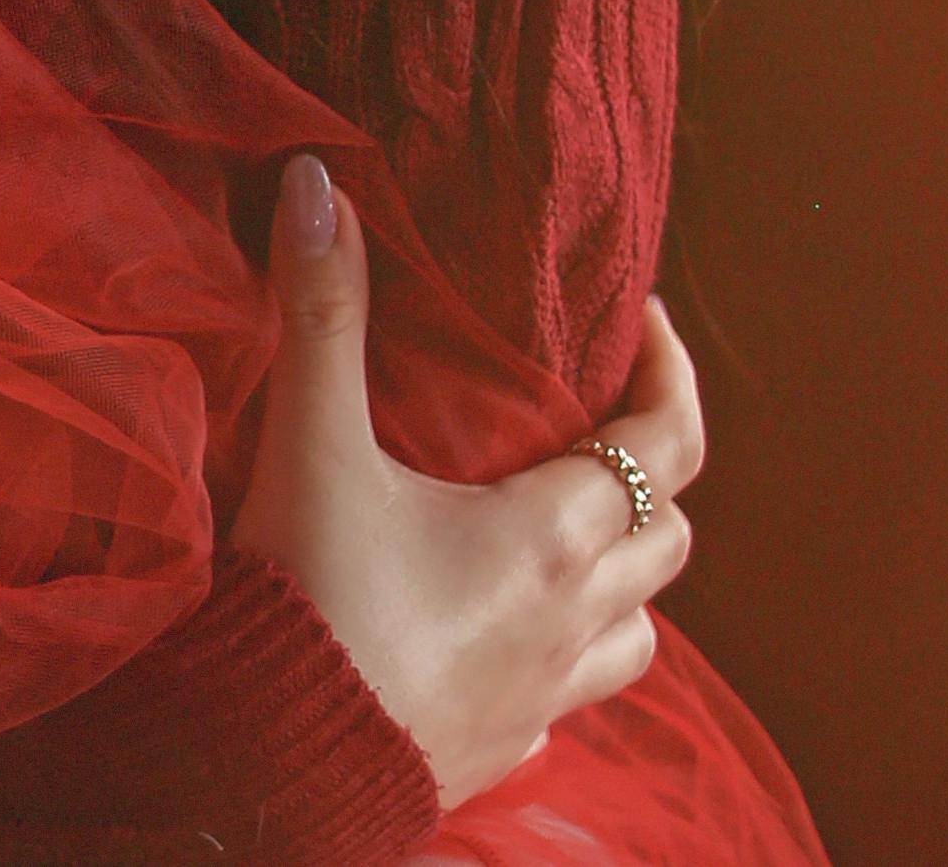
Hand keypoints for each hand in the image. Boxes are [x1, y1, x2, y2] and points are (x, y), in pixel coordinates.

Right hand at [231, 155, 701, 810]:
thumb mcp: (313, 440)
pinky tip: (507, 633)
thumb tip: (319, 182)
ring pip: (639, 629)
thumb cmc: (312, 598)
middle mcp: (571, 617)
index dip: (672, 372)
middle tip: (600, 412)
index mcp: (550, 535)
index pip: (665, 443)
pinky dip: (561, 653)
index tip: (645, 318)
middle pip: (668, 535)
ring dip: (626, 575)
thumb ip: (321, 309)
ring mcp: (545, 694)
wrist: (276, 765)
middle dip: (652, 469)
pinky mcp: (504, 746)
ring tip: (570, 527)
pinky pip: (570, 698)